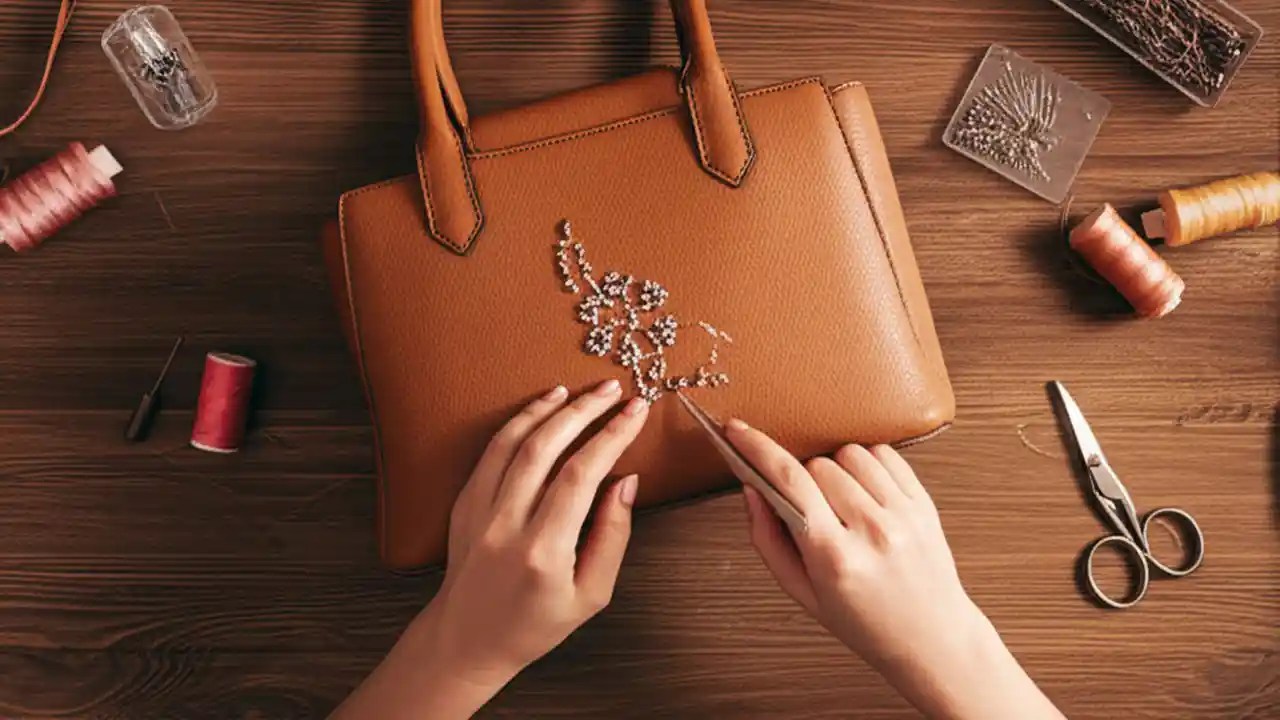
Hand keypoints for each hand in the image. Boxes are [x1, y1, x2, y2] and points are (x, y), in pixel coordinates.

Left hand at [333, 379, 646, 719]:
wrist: (468, 639)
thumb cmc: (536, 624)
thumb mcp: (592, 595)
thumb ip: (613, 536)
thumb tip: (627, 481)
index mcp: (543, 553)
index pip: (580, 476)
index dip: (611, 436)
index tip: (636, 411)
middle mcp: (505, 527)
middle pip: (545, 449)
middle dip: (584, 411)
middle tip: (613, 389)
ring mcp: (477, 513)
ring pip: (513, 443)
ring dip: (549, 409)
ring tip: (579, 390)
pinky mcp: (463, 504)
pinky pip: (491, 452)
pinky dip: (518, 424)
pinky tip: (542, 409)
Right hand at [729, 420, 1062, 719]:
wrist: (931, 638)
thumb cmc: (864, 621)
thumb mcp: (802, 593)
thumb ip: (768, 539)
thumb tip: (751, 489)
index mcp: (835, 557)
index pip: (788, 482)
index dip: (757, 449)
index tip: (738, 432)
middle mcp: (871, 531)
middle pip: (816, 465)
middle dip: (802, 478)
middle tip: (811, 510)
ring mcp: (903, 515)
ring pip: (849, 453)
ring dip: (834, 468)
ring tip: (840, 503)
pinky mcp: (924, 503)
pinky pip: (883, 454)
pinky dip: (865, 463)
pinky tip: (864, 492)